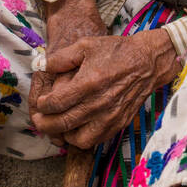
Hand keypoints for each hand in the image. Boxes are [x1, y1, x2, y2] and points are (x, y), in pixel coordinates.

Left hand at [28, 0, 106, 140]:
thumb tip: (39, 65)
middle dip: (45, 124)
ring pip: (79, 139)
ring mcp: (110, 116)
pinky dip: (83, 138)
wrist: (147, 62)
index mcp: (89, 83)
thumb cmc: (116, 51)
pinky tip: (78, 128)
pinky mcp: (119, 123)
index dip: (42, 106)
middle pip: (63, 124)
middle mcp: (99, 103)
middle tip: (39, 120)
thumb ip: (60, 58)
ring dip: (64, 135)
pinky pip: (96, 140)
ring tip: (59, 125)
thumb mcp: (86, 45)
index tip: (41, 103)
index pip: (56, 104)